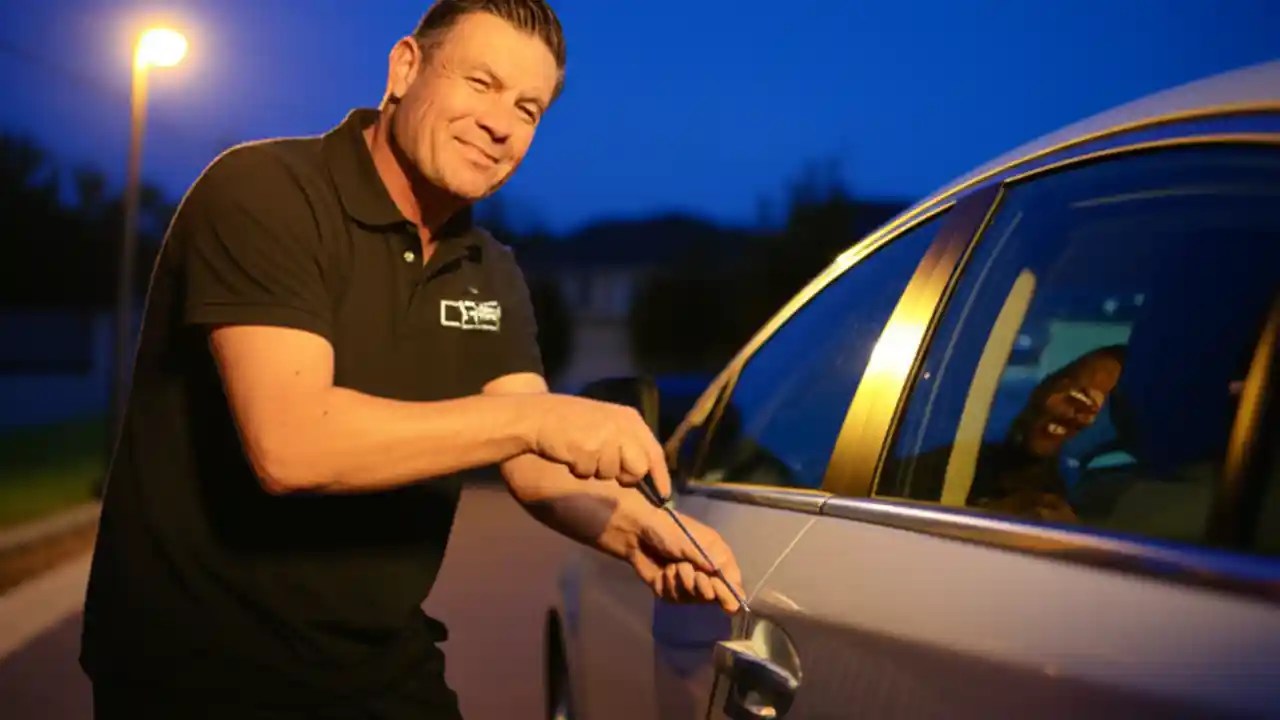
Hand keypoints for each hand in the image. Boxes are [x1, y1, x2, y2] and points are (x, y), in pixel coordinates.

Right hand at [529, 395, 671, 496]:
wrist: (536, 416)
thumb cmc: (570, 421)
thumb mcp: (606, 424)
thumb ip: (626, 443)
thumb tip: (641, 472)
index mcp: (630, 419)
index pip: (655, 453)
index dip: (660, 478)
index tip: (664, 497)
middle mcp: (623, 427)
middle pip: (638, 469)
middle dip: (622, 476)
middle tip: (600, 464)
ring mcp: (606, 438)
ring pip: (612, 474)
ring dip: (596, 471)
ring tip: (581, 452)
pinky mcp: (588, 450)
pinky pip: (589, 475)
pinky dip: (579, 470)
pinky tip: (569, 454)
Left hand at [627, 507, 744, 613]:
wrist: (637, 533)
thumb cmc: (668, 530)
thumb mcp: (693, 542)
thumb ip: (710, 561)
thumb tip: (729, 581)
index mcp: (716, 558)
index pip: (731, 583)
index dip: (730, 593)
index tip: (725, 598)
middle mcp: (705, 573)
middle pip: (714, 595)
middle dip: (703, 587)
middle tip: (697, 576)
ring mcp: (687, 583)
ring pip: (693, 598)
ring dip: (683, 582)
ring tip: (673, 565)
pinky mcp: (670, 590)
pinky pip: (675, 598)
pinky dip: (669, 584)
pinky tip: (663, 572)